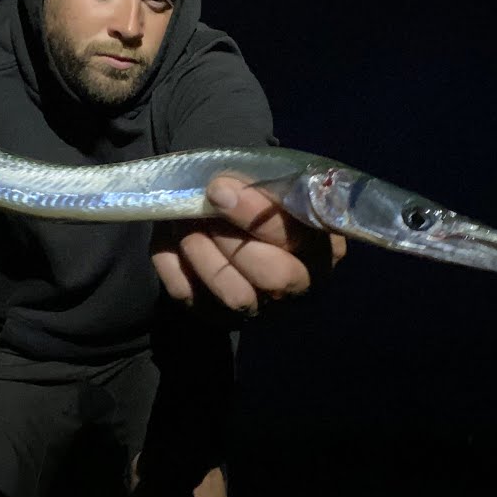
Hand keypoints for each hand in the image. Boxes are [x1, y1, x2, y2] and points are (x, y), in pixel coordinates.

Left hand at [151, 176, 347, 315]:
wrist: (220, 207)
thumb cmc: (252, 191)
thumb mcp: (265, 180)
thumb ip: (259, 185)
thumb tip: (224, 191)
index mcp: (323, 246)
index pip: (296, 238)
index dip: (255, 214)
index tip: (218, 189)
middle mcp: (300, 284)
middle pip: (275, 276)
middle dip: (231, 239)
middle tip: (205, 210)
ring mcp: (261, 306)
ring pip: (237, 295)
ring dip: (201, 251)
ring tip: (186, 223)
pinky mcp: (219, 317)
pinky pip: (192, 297)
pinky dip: (173, 264)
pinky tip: (174, 240)